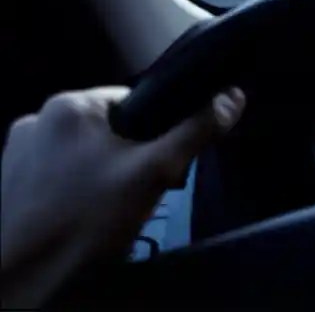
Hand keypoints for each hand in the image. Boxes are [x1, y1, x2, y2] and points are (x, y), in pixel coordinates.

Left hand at [0, 85, 245, 308]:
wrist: (22, 278)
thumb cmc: (87, 220)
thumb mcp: (155, 174)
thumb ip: (194, 132)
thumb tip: (232, 98)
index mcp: (70, 105)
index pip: (133, 102)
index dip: (157, 133)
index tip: (161, 165)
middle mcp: (36, 119)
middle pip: (107, 129)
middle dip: (128, 157)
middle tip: (138, 194)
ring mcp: (15, 152)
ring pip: (81, 154)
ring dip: (101, 175)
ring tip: (108, 211)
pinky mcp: (8, 182)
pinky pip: (56, 175)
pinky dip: (72, 191)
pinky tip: (80, 217)